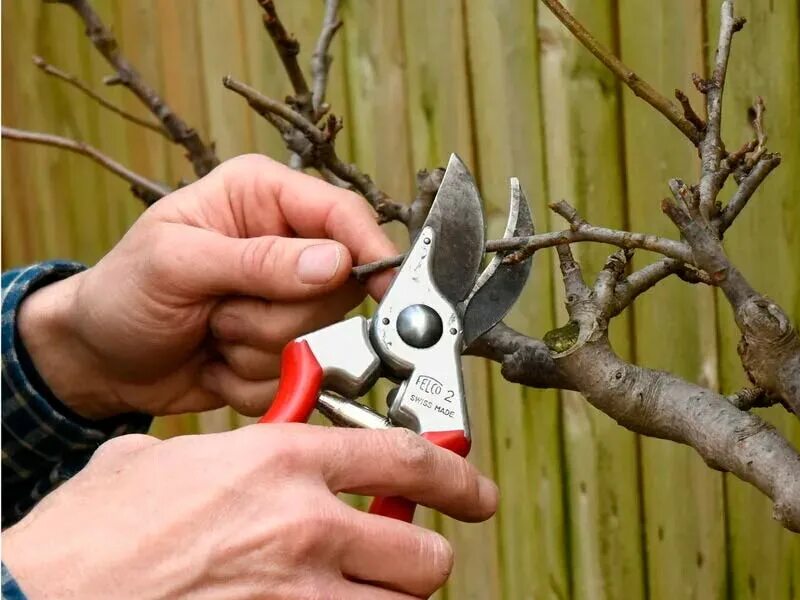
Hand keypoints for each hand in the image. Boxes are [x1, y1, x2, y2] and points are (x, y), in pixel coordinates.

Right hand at [1, 425, 498, 598]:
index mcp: (279, 464)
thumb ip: (216, 456)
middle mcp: (304, 528)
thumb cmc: (86, 540)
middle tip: (397, 559)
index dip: (455, 474)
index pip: (405, 459)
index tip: (473, 490)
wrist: (38, 598)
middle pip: (424, 554)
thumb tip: (226, 459)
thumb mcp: (156, 465)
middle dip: (418, 559)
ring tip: (356, 595)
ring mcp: (298, 598)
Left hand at [17, 154, 396, 418]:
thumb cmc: (122, 294)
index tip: (382, 286)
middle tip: (219, 311)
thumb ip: (256, 260)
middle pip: (339, 288)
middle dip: (278, 315)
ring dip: (258, 348)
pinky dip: (253, 379)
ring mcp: (287, 301)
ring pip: (320, 338)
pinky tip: (216, 359)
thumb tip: (334, 261)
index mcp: (262, 198)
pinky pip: (299, 375)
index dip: (369, 249)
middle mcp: (285, 245)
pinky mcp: (285, 349)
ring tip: (211, 332)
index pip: (343, 214)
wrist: (98, 361)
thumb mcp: (175, 263)